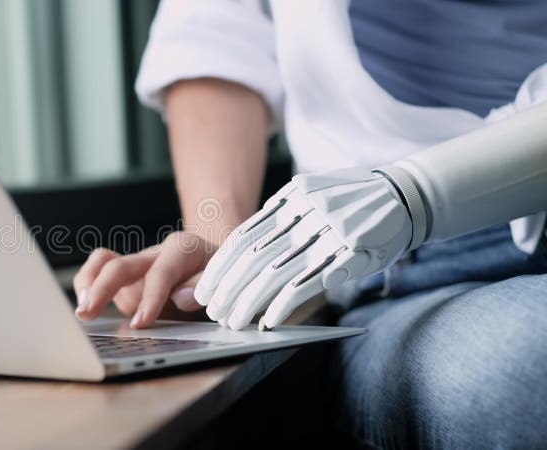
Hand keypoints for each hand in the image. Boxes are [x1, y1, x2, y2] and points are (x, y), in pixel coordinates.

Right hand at [74, 232, 217, 327]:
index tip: (140, 323)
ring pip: (103, 263)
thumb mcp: (224, 278)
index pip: (160, 273)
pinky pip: (100, 270)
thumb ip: (203, 287)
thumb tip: (180, 297)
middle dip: (103, 288)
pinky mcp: (127, 278)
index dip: (150, 299)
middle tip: (88, 312)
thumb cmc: (219, 273)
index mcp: (181, 249)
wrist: (216, 263)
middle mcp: (154, 254)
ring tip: (82, 309)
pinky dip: (89, 285)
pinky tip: (85, 306)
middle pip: (121, 264)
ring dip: (89, 285)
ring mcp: (137, 266)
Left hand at [194, 167, 411, 329]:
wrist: (407, 195)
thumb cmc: (355, 200)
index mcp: (291, 197)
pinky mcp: (347, 254)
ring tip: (232, 322)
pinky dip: (282, 304)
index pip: (244, 236)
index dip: (221, 265)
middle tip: (212, 311)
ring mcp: (326, 233)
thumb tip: (246, 247)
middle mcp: (304, 213)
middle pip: (252, 258)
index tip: (206, 287)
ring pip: (274, 274)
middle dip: (227, 288)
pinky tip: (268, 320)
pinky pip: (306, 284)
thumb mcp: (315, 193)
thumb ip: (283, 215)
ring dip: (248, 302)